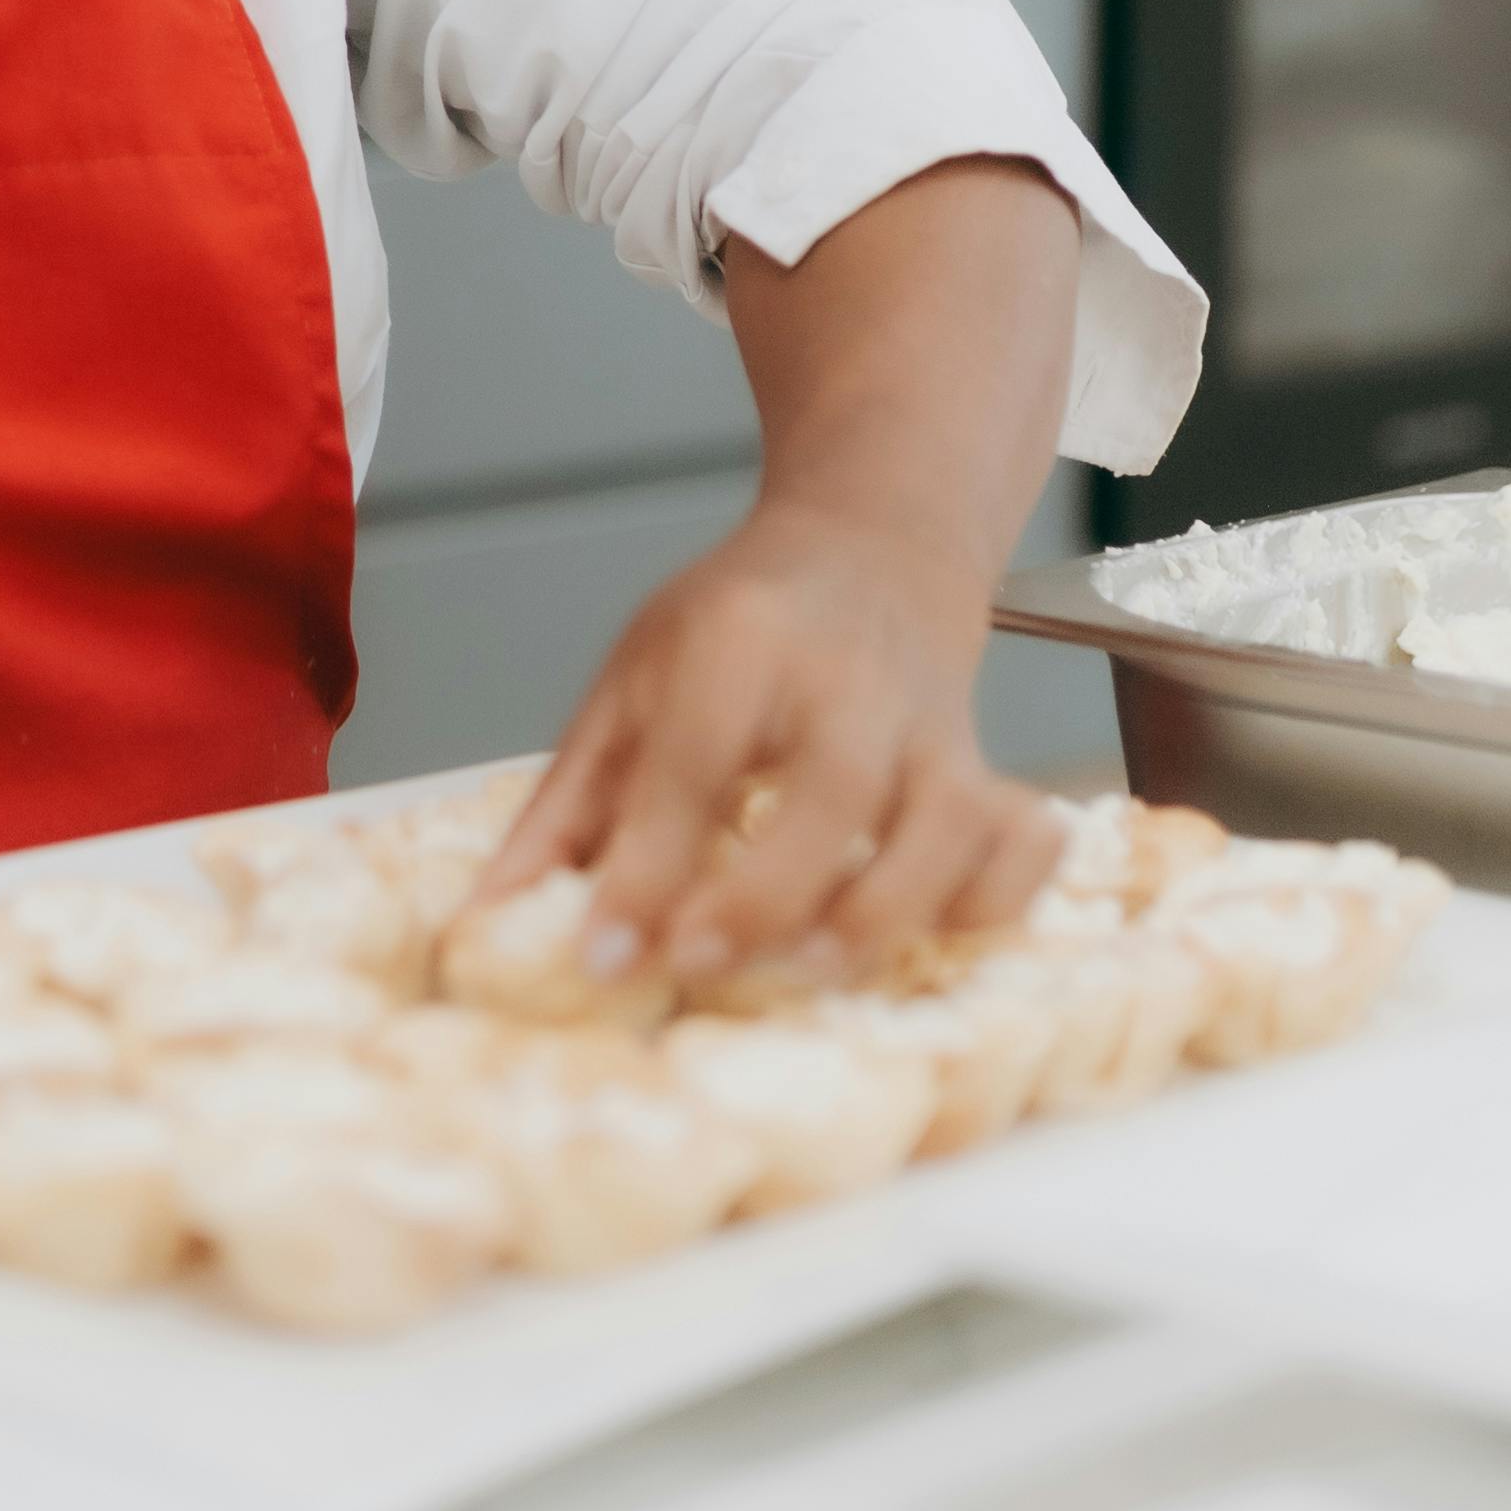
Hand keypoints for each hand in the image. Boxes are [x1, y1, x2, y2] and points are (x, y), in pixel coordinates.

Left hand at [484, 505, 1063, 996]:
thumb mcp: (632, 683)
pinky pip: (1022, 845)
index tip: (602, 955)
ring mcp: (935, 729)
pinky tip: (929, 934)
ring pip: (947, 827)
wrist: (877, 541)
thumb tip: (487, 922)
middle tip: (698, 963)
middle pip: (831, 795)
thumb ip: (566, 810)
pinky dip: (994, 900)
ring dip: (884, 914)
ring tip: (809, 969)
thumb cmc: (741, 624)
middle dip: (765, 896)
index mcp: (740, 642)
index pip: (694, 761)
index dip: (647, 867)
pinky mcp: (990, 768)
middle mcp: (850, 682)